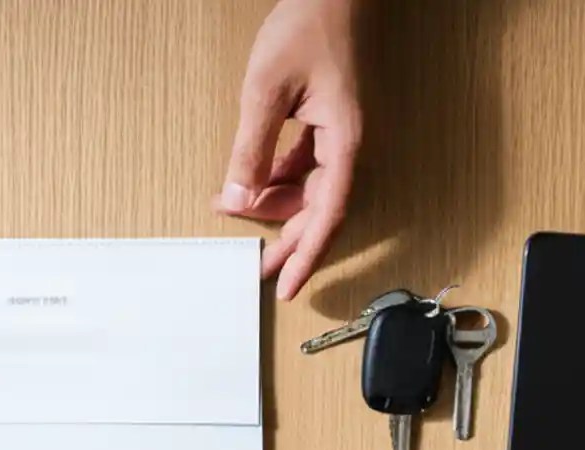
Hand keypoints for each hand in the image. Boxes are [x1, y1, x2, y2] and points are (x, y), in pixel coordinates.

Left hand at [217, 0, 362, 300]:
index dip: (307, 254)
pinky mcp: (325, 126)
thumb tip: (236, 199)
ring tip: (236, 217)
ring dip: (276, 208)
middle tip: (260, 272)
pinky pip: (303, 168)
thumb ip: (250, 149)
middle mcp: (348, 146)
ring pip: (309, 191)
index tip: (289, 286)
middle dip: (289, 242)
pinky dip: (276, 181)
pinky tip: (250, 187)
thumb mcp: (265, 91)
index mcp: (345, 142)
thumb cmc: (306, 28)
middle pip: (320, 211)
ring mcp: (338, 137)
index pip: (327, 214)